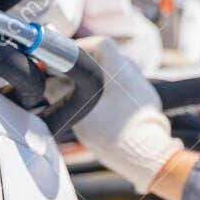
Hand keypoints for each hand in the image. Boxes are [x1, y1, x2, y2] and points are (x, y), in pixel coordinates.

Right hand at [70, 36, 185, 193]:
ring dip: (105, 79)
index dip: (85, 45)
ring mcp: (144, 88)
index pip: (102, 43)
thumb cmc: (115, 136)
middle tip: (77, 77)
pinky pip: (129, 89)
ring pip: (121, 74)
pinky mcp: (148, 102)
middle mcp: (135, 75)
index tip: (73, 57)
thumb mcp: (81, 115)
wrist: (145, 156)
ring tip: (90, 95)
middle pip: (111, 58)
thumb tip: (51, 84)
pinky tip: (106, 108)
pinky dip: (116, 92)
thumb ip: (63, 95)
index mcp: (120, 71)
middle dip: (93, 65)